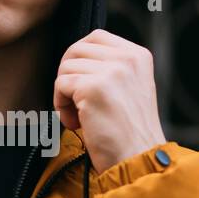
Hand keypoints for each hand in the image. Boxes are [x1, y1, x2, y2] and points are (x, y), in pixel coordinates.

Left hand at [53, 28, 166, 172]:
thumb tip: (74, 58)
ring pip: (65, 68)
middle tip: (78, 102)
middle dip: (69, 76)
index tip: (84, 85)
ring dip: (65, 94)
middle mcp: (127, 59)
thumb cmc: (128, 132)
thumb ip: (111, 67)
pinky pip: (60, 85)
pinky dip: (61, 106)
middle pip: (76, 50)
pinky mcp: (93, 88)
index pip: (96, 37)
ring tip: (81, 116)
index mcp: (138, 55)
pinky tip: (78, 123)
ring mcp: (111, 71)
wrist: (138, 160)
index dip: (80, 60)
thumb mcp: (130, 87)